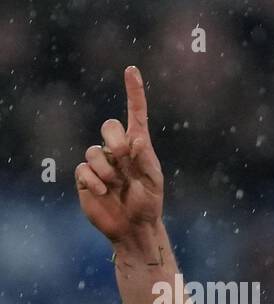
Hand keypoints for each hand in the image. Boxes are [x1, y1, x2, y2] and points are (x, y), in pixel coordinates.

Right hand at [76, 66, 163, 245]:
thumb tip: (137, 138)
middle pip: (109, 126)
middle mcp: (117, 150)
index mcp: (138, 147)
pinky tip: (102, 193)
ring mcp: (100, 162)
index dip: (134, 93)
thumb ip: (146, 159)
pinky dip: (94, 181)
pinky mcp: (85, 177)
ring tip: (116, 186)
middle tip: (124, 162)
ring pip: (94, 151)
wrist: (134, 227)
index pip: (136, 115)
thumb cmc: (149, 204)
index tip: (132, 70)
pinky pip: (83, 169)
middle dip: (115, 142)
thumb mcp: (154, 182)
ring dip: (107, 171)